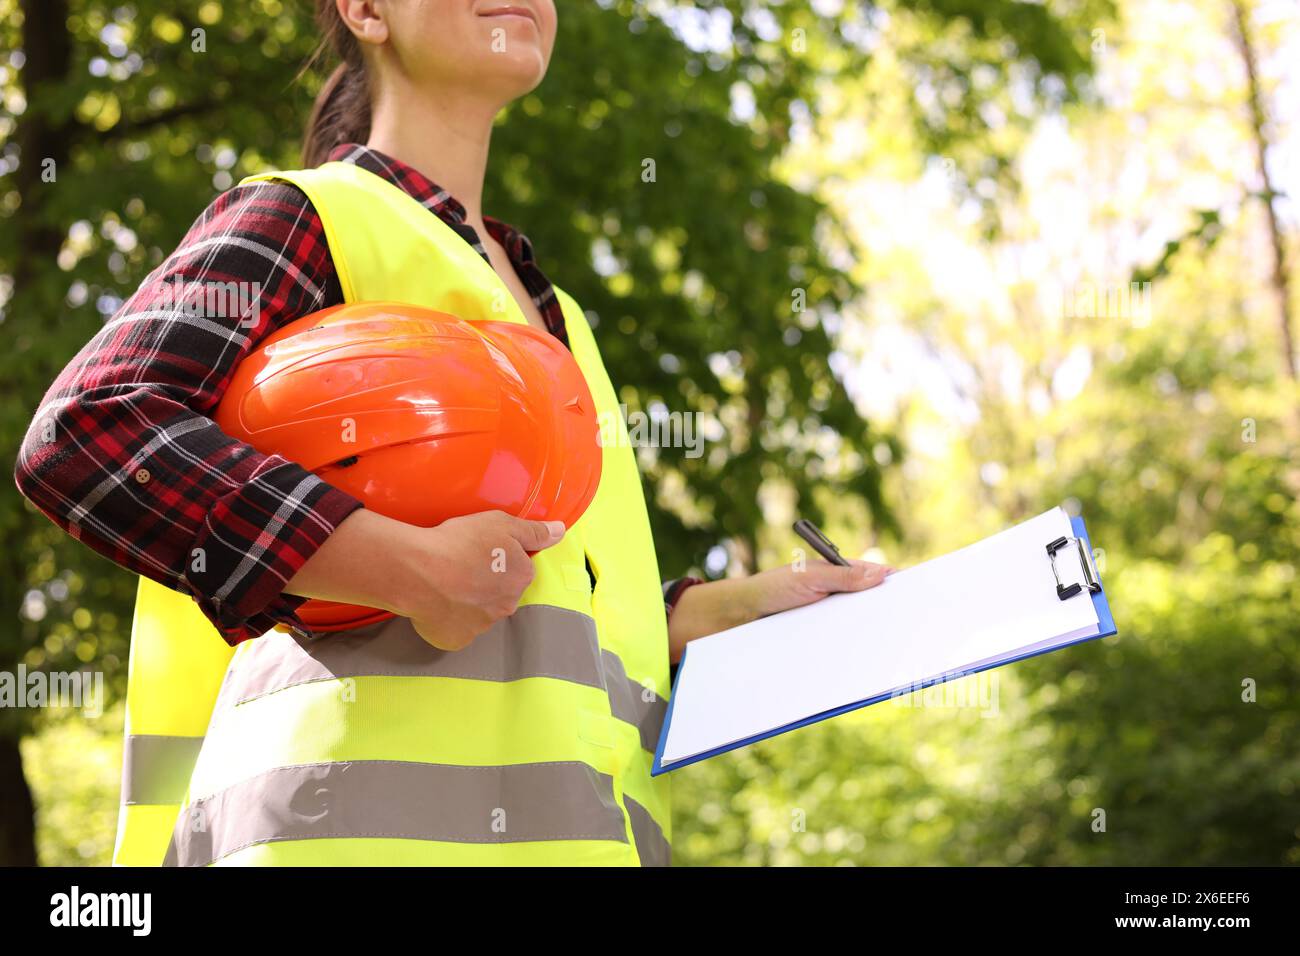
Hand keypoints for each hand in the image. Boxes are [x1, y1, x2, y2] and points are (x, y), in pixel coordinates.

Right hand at [285, 508, 564, 651]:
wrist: (418, 572)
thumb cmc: (460, 543)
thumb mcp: (502, 523)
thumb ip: (534, 530)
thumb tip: (561, 531)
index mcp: (521, 577)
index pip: (519, 569)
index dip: (500, 559)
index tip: (480, 551)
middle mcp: (507, 606)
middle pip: (501, 593)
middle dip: (486, 582)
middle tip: (461, 565)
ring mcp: (481, 626)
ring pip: (479, 612)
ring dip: (468, 601)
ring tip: (443, 582)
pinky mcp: (456, 640)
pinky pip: (456, 629)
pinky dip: (448, 619)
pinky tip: (435, 603)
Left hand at [667, 558, 893, 660]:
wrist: (739, 617)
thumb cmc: (772, 588)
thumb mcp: (808, 578)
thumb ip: (843, 577)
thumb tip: (882, 573)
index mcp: (838, 575)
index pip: (875, 578)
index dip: (894, 587)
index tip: (915, 596)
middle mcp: (838, 597)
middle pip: (872, 608)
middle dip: (889, 617)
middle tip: (909, 629)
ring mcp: (830, 621)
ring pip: (860, 631)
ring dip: (873, 639)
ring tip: (891, 649)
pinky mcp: (821, 641)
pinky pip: (843, 647)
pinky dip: (854, 654)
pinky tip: (864, 663)